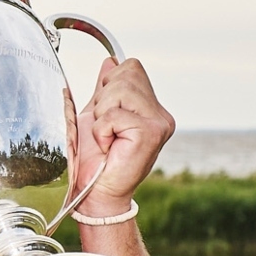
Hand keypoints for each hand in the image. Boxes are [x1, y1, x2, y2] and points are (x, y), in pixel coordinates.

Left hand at [72, 57, 174, 214]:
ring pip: (120, 89)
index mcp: (151, 108)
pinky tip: (109, 147)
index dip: (108, 85)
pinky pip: (113, 113)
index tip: (105, 115)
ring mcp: (159, 123)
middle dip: (104, 98)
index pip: (130, 66)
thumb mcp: (96, 116)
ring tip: (107, 137)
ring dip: (102, 114)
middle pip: (126, 72)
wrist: (96, 193)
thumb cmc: (95, 159)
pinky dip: (101, 130)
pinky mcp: (151, 133)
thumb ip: (105, 90)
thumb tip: (110, 61)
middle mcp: (161, 114)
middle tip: (105, 129)